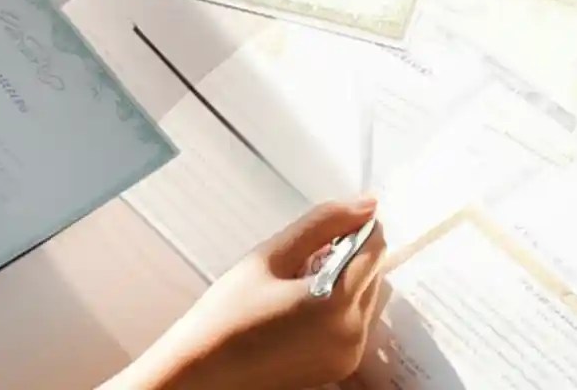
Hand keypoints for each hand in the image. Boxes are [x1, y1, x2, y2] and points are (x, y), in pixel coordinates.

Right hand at [104, 198, 386, 389]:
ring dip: (344, 281)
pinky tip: (297, 306)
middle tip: (301, 256)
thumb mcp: (271, 256)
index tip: (331, 224)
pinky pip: (353, 323)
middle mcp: (352, 335)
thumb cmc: (226, 316)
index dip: (357, 227)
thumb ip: (322, 224)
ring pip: (365, 298)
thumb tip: (367, 203)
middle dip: (347, 255)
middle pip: (373, 274)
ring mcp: (347, 356)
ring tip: (294, 283)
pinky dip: (336, 307)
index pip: (375, 249)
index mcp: (337, 305)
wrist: (201, 373)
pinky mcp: (337, 368)